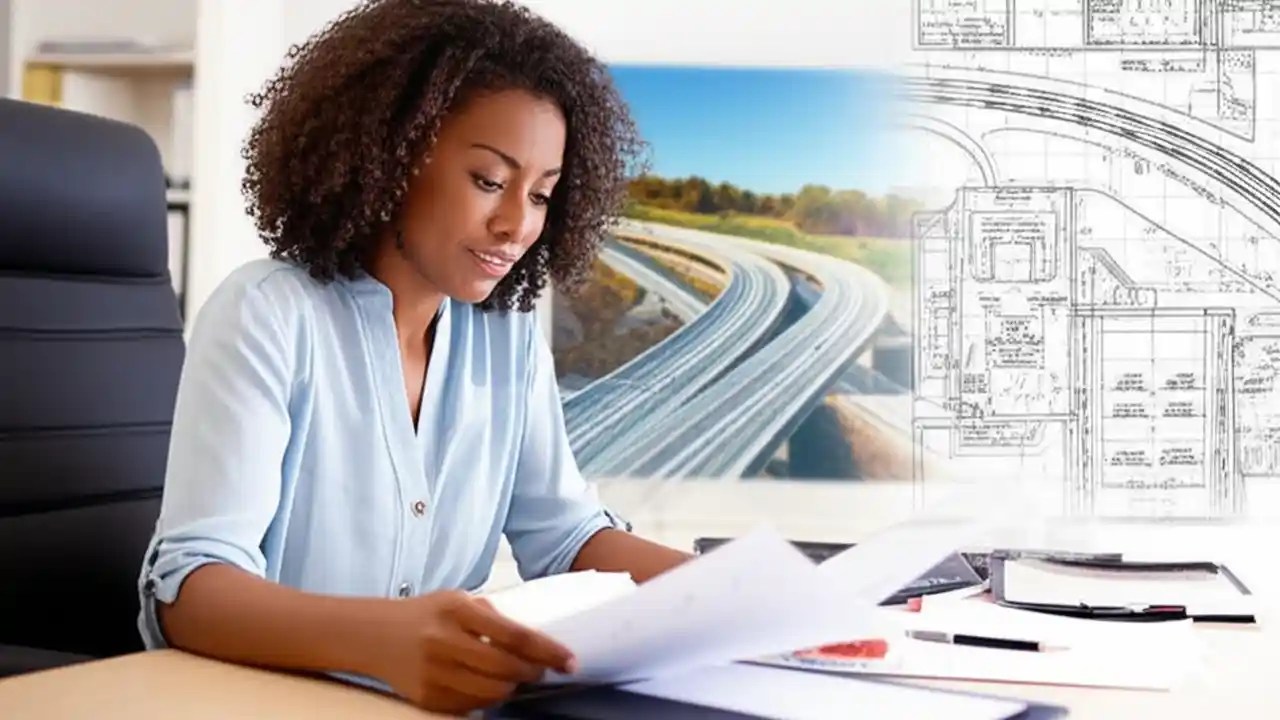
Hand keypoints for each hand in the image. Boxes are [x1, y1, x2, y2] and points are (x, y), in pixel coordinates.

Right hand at [373, 589, 576, 714]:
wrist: (374, 635)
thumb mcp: (458, 600)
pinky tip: (490, 686)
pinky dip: (488, 699)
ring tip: (516, 677)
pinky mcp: (427, 697)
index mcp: (457, 610)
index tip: (568, 660)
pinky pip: (471, 706)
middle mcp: (444, 642)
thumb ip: (492, 617)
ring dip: (512, 687)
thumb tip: (532, 640)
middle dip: (533, 672)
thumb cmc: (426, 614)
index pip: (515, 636)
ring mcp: (434, 673)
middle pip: (506, 668)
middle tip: (543, 670)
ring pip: (492, 692)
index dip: (548, 651)